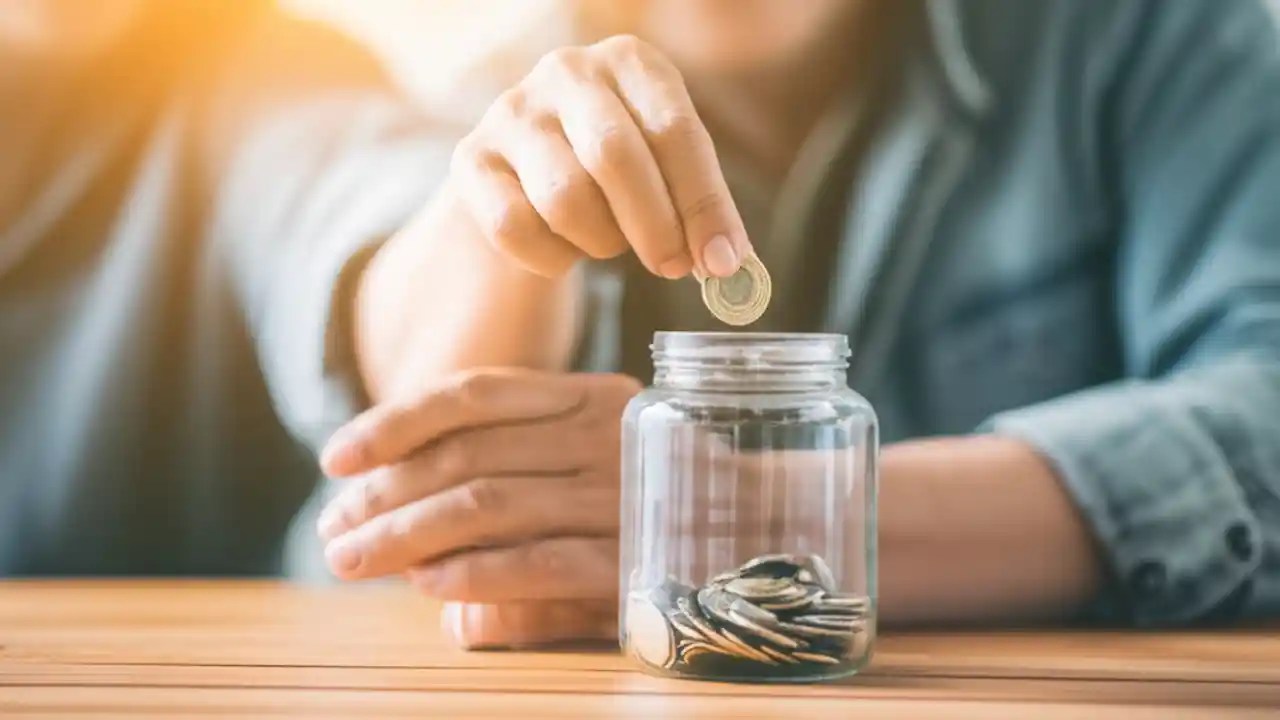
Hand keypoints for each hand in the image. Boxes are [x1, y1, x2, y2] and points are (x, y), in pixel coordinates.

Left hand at [316, 368, 640, 646]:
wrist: (777, 528)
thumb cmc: (668, 492)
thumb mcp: (599, 457)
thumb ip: (519, 470)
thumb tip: (431, 518)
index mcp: (589, 396)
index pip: (475, 393)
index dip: (394, 423)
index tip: (336, 457)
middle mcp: (603, 435)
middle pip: (466, 453)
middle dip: (384, 491)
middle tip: (332, 527)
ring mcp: (619, 496)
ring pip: (486, 504)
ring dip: (404, 534)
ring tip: (350, 559)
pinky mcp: (633, 561)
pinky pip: (535, 563)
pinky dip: (470, 573)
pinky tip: (425, 586)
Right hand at [450, 34, 749, 278]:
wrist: (531, 168)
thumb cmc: (618, 169)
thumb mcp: (667, 167)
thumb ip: (698, 207)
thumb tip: (730, 266)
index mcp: (630, 61)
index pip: (675, 131)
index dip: (704, 203)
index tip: (722, 263)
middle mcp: (567, 72)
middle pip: (615, 156)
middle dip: (654, 226)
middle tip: (673, 267)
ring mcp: (512, 112)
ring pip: (564, 198)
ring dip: (601, 242)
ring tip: (610, 242)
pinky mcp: (471, 159)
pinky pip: (514, 228)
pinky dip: (550, 257)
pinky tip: (564, 250)